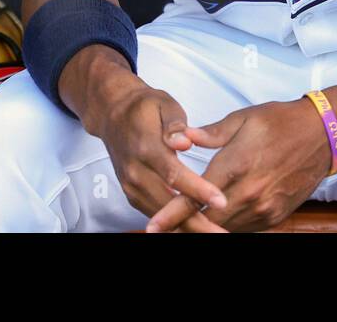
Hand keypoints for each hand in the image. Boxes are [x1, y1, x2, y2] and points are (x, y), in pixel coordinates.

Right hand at [63, 46, 227, 231]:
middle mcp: (135, 171)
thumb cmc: (145, 107)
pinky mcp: (131, 194)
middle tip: (223, 232)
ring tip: (215, 233)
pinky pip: (154, 213)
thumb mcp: (163, 104)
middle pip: (167, 203)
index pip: (175, 174)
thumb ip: (175, 123)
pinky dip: (174, 225)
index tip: (221, 201)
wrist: (113, 115)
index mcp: (146, 147)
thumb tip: (185, 141)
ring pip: (160, 214)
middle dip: (196, 221)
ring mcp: (131, 185)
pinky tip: (196, 228)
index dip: (199, 190)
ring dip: (187, 227)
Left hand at [145, 97, 334, 232]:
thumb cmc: (280, 122)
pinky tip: (219, 219)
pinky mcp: (276, 215)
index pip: (196, 197)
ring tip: (187, 225)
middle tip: (163, 228)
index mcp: (236, 165)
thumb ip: (210, 133)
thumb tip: (179, 137)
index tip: (153, 225)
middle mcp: (249, 192)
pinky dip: (229, 225)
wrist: (324, 135)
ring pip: (226, 228)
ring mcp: (264, 207)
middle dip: (185, 226)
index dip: (172, 214)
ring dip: (207, 228)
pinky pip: (245, 228)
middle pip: (208, 221)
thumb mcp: (243, 118)